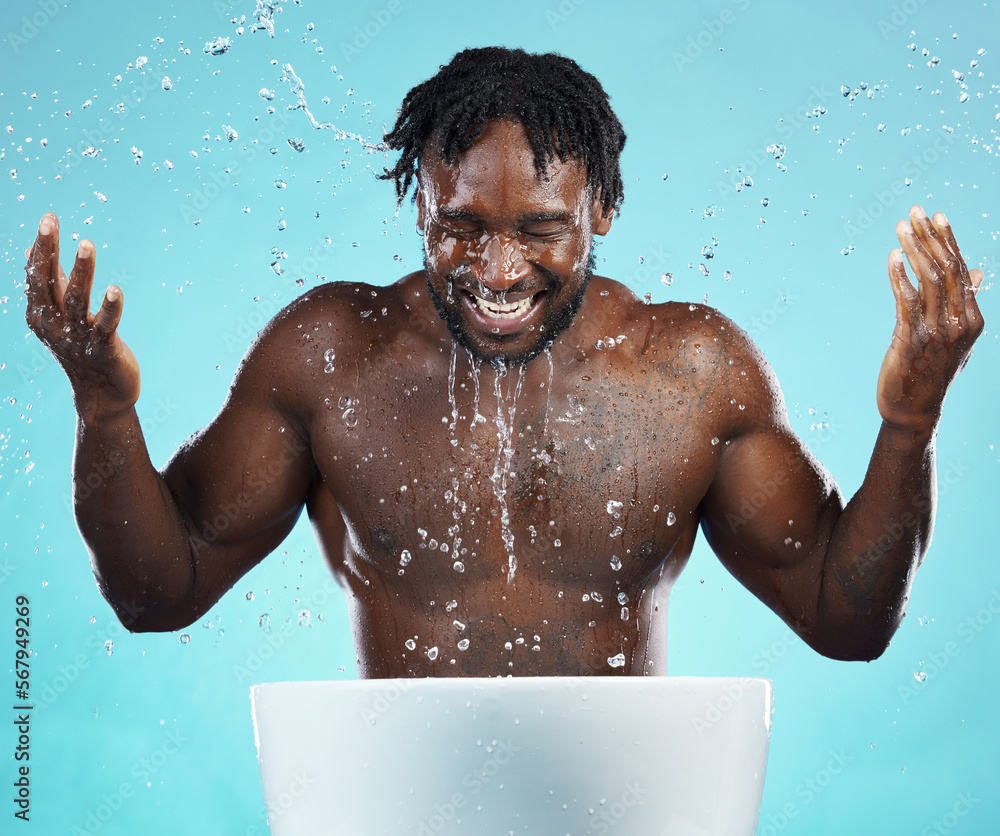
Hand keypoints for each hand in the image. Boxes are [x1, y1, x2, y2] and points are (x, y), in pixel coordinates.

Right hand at [24, 213, 139, 422]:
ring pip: (77, 300)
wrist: (101, 393)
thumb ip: (52, 286)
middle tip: (50, 222)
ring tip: (87, 245)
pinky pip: (106, 326)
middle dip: (49, 251)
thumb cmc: (82, 348)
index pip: (36, 276)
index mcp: (41, 315)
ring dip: (82, 271)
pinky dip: (110, 308)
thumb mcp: (61, 316)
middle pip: (49, 283)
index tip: (47, 218)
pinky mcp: (103, 349)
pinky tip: (116, 290)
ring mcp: (77, 338)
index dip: (41, 247)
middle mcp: (54, 326)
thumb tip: (37, 250)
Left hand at [876, 205, 983, 436]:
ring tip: (900, 227)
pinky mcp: (912, 340)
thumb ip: (965, 303)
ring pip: (928, 280)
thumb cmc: (932, 369)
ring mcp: (937, 332)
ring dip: (913, 249)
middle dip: (929, 236)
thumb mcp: (957, 337)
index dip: (948, 240)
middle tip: (913, 212)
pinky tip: (892, 258)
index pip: (962, 269)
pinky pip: (906, 301)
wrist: (914, 409)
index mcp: (973, 319)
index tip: (934, 215)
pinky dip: (899, 276)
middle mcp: (960, 323)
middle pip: (946, 269)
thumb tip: (978, 272)